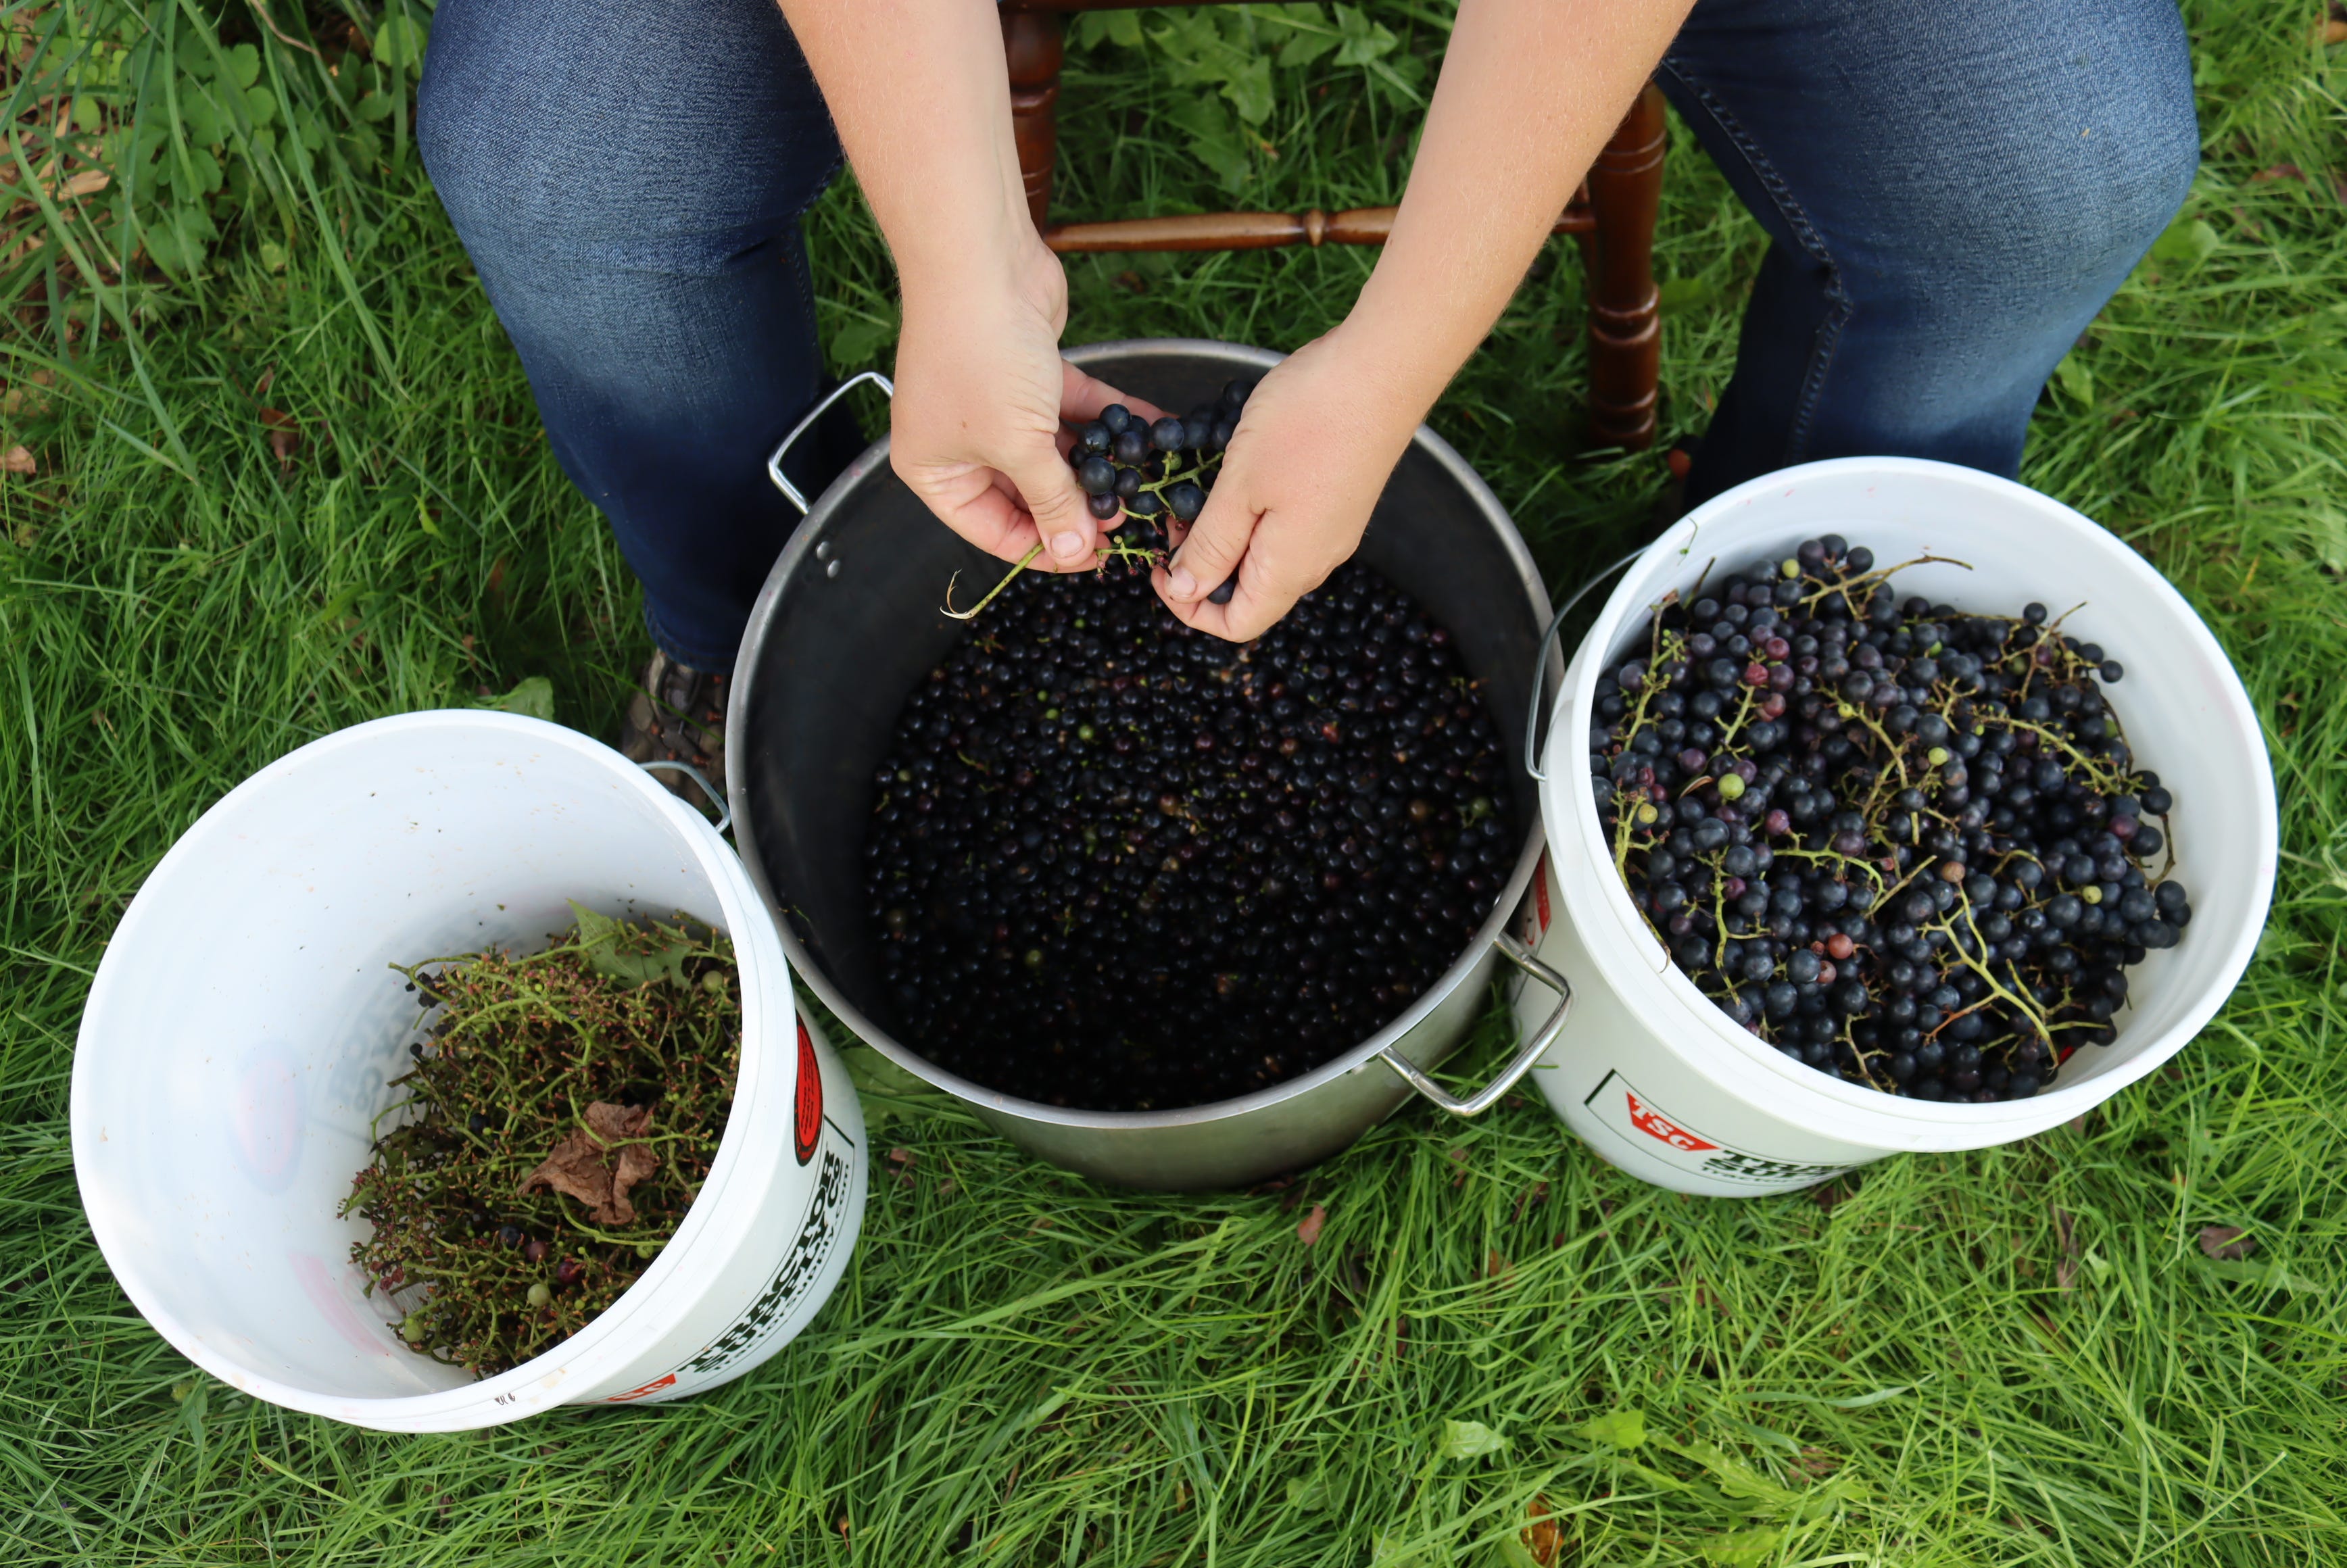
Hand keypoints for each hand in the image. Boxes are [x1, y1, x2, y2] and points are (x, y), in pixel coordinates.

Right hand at [889, 244, 1159, 572]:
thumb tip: (1075, 550)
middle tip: (1127, 522)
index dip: (1043, 551)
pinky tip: (1155, 435)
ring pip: (1057, 454)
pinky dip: (1113, 422)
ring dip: (1101, 469)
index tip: (1094, 559)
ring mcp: (998, 406)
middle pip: (1027, 495)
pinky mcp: (1035, 374)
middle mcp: (963, 443)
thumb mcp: (1018, 447)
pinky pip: (1079, 412)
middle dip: (1078, 509)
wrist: (983, 263)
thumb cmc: (980, 360)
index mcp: (936, 471)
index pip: (992, 532)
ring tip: (1146, 487)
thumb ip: (1052, 501)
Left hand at [1153, 330, 1422, 638]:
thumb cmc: (1306, 424)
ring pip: (1265, 557)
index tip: (1159, 563)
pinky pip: (1285, 526)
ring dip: (1223, 534)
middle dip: (1202, 565)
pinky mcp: (1337, 499)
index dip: (1188, 608)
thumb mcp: (1239, 486)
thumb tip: (1185, 592)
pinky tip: (1234, 470)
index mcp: (1290, 569)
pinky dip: (1249, 511)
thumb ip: (1210, 546)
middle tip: (1171, 515)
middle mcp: (1316, 560)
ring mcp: (1331, 529)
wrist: (1381, 370)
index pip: (1236, 626)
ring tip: (1198, 489)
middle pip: (1250, 593)